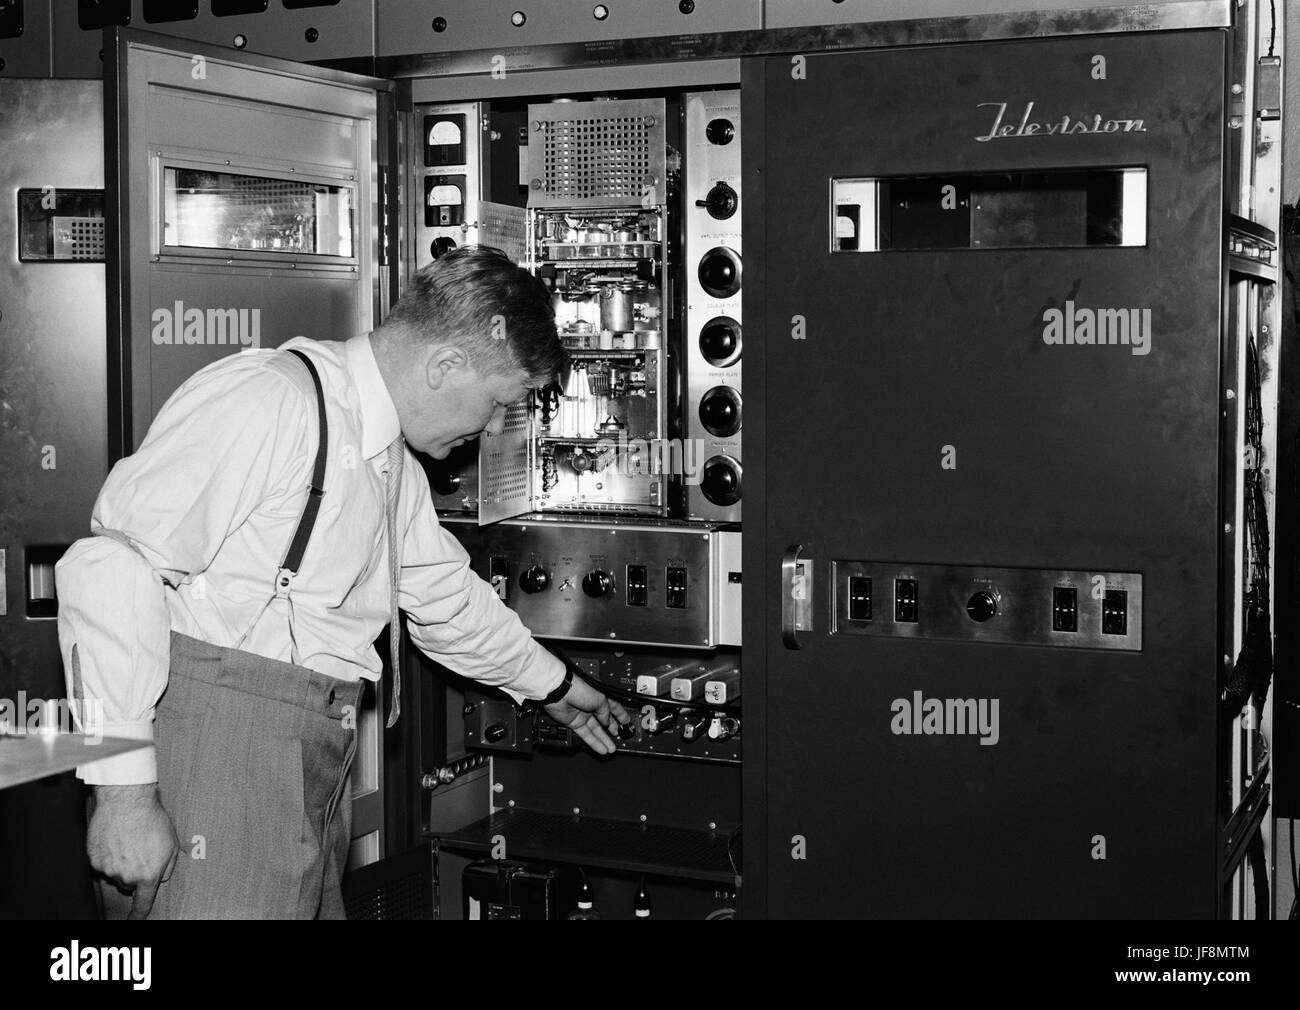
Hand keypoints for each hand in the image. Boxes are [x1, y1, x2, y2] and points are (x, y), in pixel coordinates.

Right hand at [88, 784, 179, 919]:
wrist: (127, 800)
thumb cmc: (152, 820)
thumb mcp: (172, 844)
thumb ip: (168, 867)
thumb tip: (161, 878)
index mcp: (148, 875)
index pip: (143, 903)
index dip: (139, 915)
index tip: (136, 922)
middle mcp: (126, 876)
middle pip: (129, 884)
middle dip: (134, 873)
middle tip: (139, 849)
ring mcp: (107, 869)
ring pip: (114, 873)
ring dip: (121, 862)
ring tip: (128, 839)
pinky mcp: (93, 859)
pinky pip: (101, 863)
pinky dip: (107, 854)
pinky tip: (115, 838)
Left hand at [543, 676, 631, 755]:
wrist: (560, 692)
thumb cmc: (579, 689)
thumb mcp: (601, 700)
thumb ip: (606, 713)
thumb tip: (608, 723)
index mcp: (600, 697)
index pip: (614, 707)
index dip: (621, 715)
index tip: (626, 722)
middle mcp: (592, 706)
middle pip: (605, 721)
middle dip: (612, 729)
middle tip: (619, 737)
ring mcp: (583, 715)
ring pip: (596, 731)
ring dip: (604, 740)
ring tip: (611, 749)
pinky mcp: (574, 723)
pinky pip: (586, 735)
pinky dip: (594, 742)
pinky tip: (601, 748)